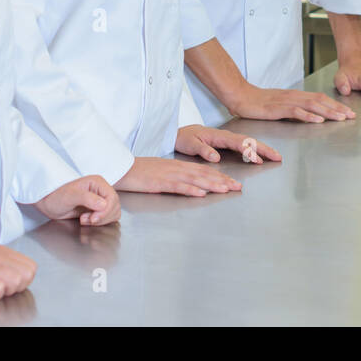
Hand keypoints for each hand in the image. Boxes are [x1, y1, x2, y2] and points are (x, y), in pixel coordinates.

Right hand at [0, 244, 37, 298]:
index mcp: (4, 252)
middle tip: (5, 288)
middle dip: (19, 286)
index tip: (14, 283)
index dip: (26, 279)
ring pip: (15, 281)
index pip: (31, 266)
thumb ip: (8, 263)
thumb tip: (24, 275)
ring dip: (8, 290)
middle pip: (26, 275)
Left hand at [35, 174, 120, 225]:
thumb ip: (87, 198)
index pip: (112, 198)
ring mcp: (100, 200)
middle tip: (86, 219)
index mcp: (98, 183)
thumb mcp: (70, 196)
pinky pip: (107, 217)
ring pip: (113, 213)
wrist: (49, 202)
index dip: (105, 211)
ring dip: (101, 220)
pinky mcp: (97, 209)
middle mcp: (101, 190)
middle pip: (114, 206)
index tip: (93, 219)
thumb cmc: (56, 196)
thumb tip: (103, 204)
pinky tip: (88, 221)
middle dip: (102, 217)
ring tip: (84, 219)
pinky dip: (100, 222)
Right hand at [115, 155, 242, 195]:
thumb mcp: (163, 172)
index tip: (233, 182)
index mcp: (179, 166)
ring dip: (211, 185)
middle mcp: (177, 169)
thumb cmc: (141, 172)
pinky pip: (177, 187)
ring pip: (195, 180)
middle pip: (204, 174)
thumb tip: (193, 185)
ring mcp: (169, 175)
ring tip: (225, 189)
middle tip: (238, 187)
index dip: (220, 176)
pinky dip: (190, 190)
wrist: (123, 168)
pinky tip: (200, 194)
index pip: (204, 171)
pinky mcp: (159, 183)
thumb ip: (178, 177)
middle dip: (222, 180)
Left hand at [176, 125, 281, 164]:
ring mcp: (228, 138)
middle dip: (264, 148)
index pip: (238, 143)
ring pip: (249, 141)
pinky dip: (255, 149)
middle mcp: (226, 136)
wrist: (181, 133)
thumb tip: (215, 157)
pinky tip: (262, 156)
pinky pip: (245, 144)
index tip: (258, 160)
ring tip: (275, 156)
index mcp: (219, 136)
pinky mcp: (228, 142)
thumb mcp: (190, 145)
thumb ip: (203, 150)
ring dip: (263, 148)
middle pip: (249, 140)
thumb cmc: (185, 139)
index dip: (249, 151)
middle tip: (277, 157)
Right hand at [228, 83, 354, 122]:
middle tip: (351, 116)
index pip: (320, 98)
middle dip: (337, 108)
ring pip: (312, 105)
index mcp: (295, 95)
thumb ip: (294, 109)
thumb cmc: (258, 102)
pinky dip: (308, 115)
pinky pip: (296, 112)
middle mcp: (293, 96)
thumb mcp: (280, 105)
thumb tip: (308, 115)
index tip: (348, 112)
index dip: (335, 105)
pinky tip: (317, 120)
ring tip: (340, 118)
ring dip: (327, 112)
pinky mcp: (277, 108)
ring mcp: (286, 102)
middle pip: (320, 100)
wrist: (240, 95)